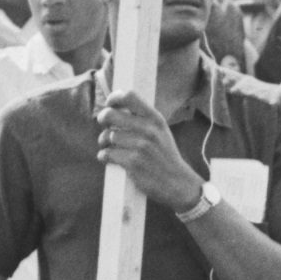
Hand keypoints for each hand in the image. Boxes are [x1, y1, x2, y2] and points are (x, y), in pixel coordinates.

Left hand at [96, 91, 200, 212]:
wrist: (177, 183)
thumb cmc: (165, 155)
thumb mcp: (161, 131)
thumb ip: (144, 118)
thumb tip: (116, 107)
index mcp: (155, 119)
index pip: (129, 96)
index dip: (114, 98)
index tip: (109, 104)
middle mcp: (148, 130)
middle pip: (111, 114)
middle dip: (103, 119)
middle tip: (104, 125)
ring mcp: (140, 147)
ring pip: (107, 136)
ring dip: (103, 141)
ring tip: (107, 145)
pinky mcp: (133, 163)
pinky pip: (107, 153)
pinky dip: (104, 155)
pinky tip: (107, 157)